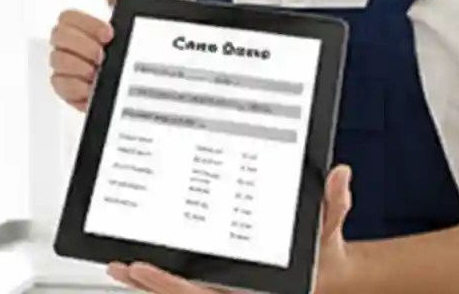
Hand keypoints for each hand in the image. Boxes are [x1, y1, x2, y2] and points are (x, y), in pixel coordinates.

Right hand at [49, 0, 128, 111]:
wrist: (133, 91)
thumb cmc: (127, 57)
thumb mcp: (130, 26)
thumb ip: (120, 1)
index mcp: (83, 28)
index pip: (68, 17)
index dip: (87, 24)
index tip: (108, 34)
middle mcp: (71, 46)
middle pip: (59, 36)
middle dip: (84, 46)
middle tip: (103, 55)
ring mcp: (67, 68)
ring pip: (58, 60)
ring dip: (80, 66)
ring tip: (99, 72)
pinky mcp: (66, 90)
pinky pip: (59, 84)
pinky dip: (76, 87)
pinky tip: (91, 86)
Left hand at [107, 166, 353, 293]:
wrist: (326, 272)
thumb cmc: (321, 255)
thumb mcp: (329, 231)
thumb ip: (333, 205)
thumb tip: (339, 176)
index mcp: (254, 289)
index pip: (201, 293)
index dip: (169, 284)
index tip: (143, 268)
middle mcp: (232, 293)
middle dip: (148, 285)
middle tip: (122, 265)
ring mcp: (223, 290)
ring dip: (147, 284)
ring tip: (119, 266)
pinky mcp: (217, 285)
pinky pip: (185, 286)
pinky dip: (161, 278)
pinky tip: (140, 266)